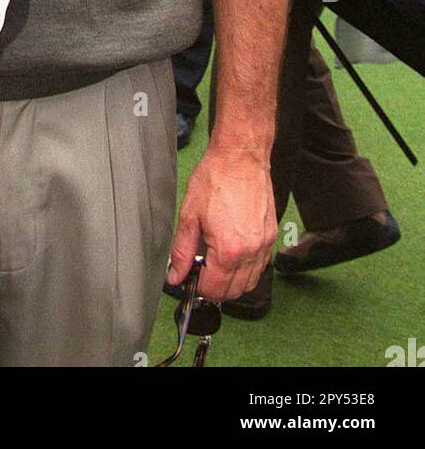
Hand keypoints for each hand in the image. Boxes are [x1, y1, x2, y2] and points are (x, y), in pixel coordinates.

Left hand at [166, 142, 276, 301]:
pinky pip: (261, 265)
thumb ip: (182, 251)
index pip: (214, 289)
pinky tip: (233, 254)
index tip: (190, 276)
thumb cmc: (216, 178)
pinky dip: (247, 268)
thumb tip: (176, 274)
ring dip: (233, 282)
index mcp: (229, 250)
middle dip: (215, 288)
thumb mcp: (189, 215)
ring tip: (216, 263)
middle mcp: (251, 251)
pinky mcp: (271, 235)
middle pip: (234, 292)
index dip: (198, 286)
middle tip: (200, 271)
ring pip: (251, 282)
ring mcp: (264, 244)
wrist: (240, 156)